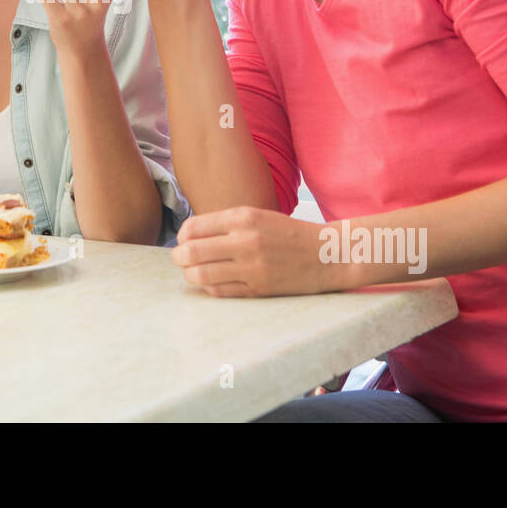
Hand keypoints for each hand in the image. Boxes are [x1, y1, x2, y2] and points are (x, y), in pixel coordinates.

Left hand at [171, 207, 346, 296]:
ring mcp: (252, 267)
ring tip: (192, 272)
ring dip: (190, 275)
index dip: (181, 236)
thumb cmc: (289, 234)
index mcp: (243, 217)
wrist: (328, 254)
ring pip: (201, 275)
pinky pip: (220, 291)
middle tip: (179, 259)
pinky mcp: (258, 289)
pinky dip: (209, 288)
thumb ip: (225, 223)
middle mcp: (245, 241)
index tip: (183, 241)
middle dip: (178, 257)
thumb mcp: (258, 216)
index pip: (193, 228)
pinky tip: (211, 283)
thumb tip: (189, 236)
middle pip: (191, 252)